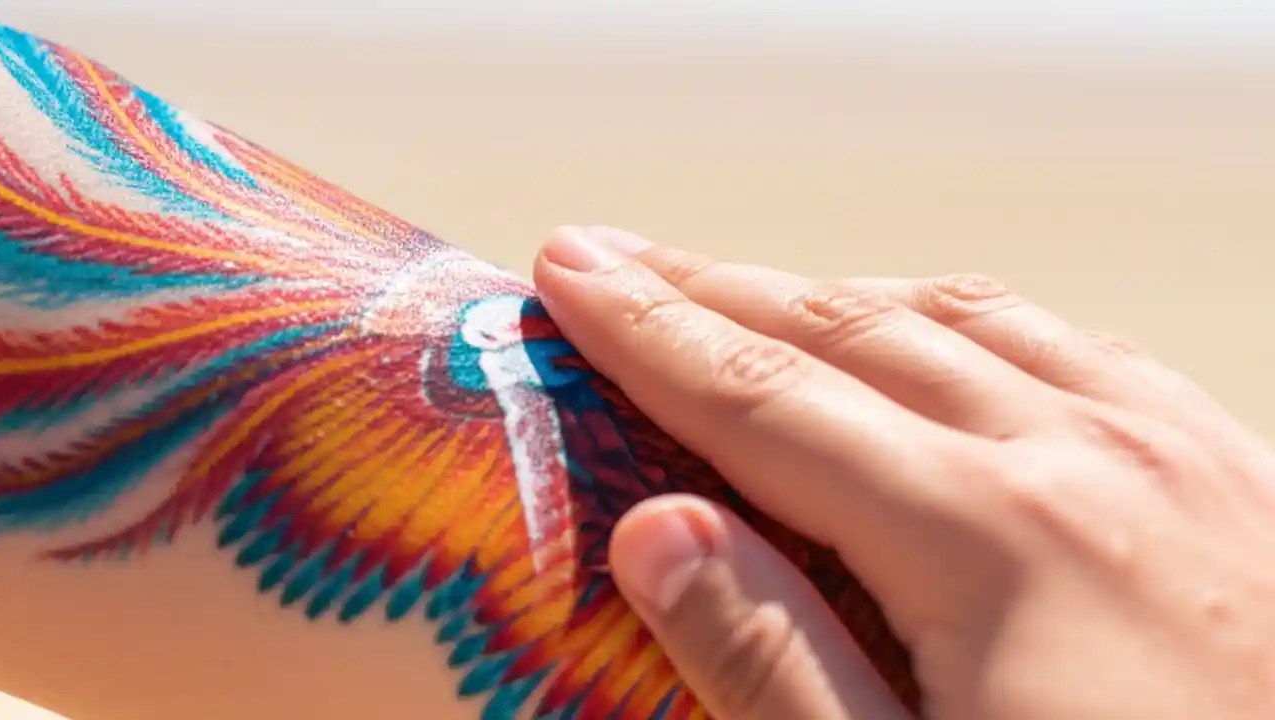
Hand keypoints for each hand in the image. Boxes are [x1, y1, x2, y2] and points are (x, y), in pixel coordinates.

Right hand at [533, 226, 1274, 719]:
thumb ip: (774, 670)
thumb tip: (654, 530)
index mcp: (991, 539)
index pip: (766, 399)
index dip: (648, 333)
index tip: (570, 272)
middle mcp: (1085, 457)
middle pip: (850, 332)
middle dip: (715, 290)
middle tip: (619, 258)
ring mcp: (1175, 451)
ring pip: (963, 319)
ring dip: (832, 296)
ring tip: (741, 290)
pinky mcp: (1233, 474)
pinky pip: (1075, 347)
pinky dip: (967, 323)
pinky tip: (933, 334)